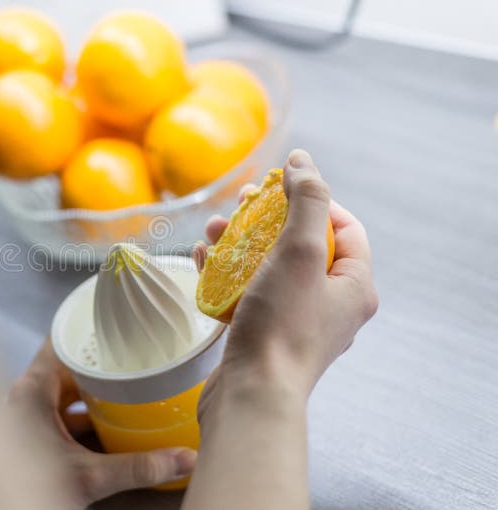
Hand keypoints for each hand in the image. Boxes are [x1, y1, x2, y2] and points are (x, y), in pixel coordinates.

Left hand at [8, 339, 196, 507]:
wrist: (1, 505)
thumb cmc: (27, 485)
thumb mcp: (88, 476)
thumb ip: (136, 467)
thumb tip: (183, 458)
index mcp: (33, 391)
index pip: (59, 341)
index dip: (86, 329)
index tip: (114, 320)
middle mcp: (28, 397)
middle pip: (68, 365)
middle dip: (100, 362)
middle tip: (132, 354)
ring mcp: (29, 416)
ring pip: (66, 391)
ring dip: (94, 390)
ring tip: (128, 384)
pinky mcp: (33, 435)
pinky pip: (63, 414)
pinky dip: (85, 414)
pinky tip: (110, 423)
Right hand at [193, 149, 378, 408]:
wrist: (251, 395)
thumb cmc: (282, 325)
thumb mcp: (300, 252)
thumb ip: (306, 201)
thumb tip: (303, 161)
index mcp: (354, 287)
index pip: (345, 227)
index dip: (315, 201)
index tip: (280, 190)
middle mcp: (331, 306)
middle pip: (302, 245)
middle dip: (266, 219)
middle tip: (240, 203)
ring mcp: (297, 323)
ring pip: (270, 268)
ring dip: (240, 243)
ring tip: (212, 229)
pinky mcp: (265, 336)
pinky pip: (250, 294)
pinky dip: (228, 274)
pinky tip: (203, 260)